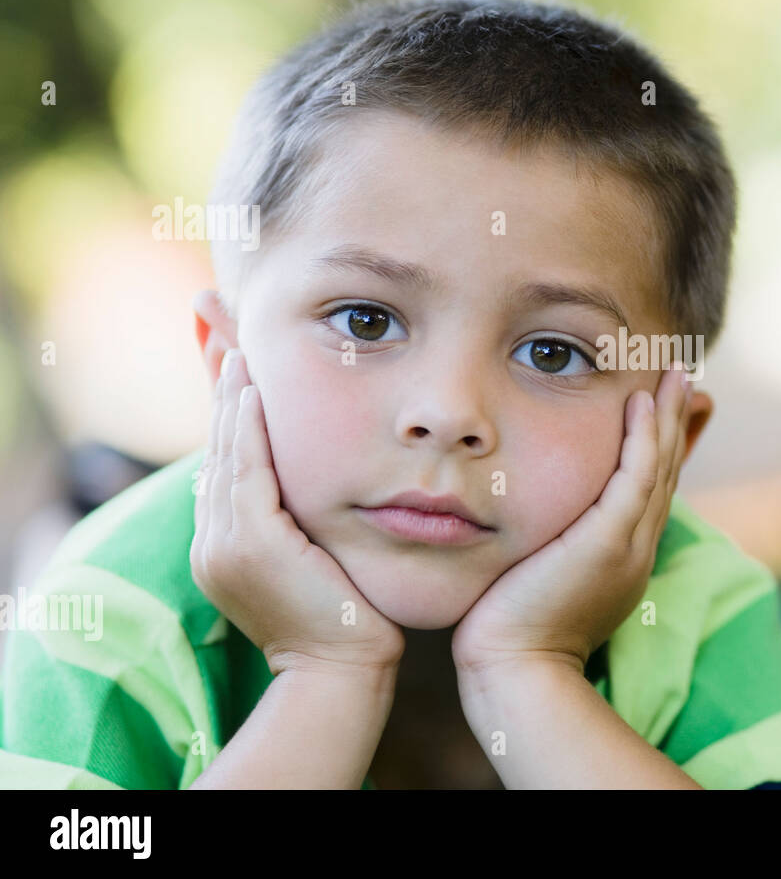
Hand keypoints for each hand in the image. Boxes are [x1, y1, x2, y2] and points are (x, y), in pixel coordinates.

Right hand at [191, 348, 405, 676]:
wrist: (341, 672)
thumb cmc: (345, 619)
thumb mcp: (314, 559)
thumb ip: (301, 520)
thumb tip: (318, 478)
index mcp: (225, 544)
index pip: (225, 461)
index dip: (227, 409)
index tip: (232, 357)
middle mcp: (213, 541)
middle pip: (216, 447)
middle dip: (218, 387)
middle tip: (218, 330)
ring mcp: (224, 544)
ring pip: (226, 454)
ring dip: (232, 397)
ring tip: (239, 348)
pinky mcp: (250, 544)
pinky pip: (245, 472)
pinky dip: (248, 430)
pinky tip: (255, 392)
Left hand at [451, 364, 693, 676]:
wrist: (514, 667)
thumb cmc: (511, 626)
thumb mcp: (540, 574)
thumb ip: (549, 542)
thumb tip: (536, 518)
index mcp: (623, 556)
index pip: (650, 490)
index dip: (661, 447)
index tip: (662, 408)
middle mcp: (635, 547)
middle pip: (665, 472)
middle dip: (674, 422)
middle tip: (681, 377)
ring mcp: (628, 545)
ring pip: (657, 468)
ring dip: (667, 417)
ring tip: (672, 374)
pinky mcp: (608, 542)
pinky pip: (635, 478)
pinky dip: (643, 438)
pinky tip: (642, 402)